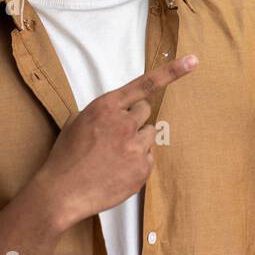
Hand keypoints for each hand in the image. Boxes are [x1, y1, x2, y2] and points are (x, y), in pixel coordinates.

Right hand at [33, 54, 198, 230]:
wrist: (62, 192)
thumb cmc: (66, 157)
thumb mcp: (77, 122)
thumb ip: (102, 112)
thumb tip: (116, 112)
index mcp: (107, 107)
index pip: (145, 84)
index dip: (172, 71)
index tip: (193, 61)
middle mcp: (125, 123)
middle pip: (146, 111)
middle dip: (134, 119)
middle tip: (116, 135)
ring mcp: (135, 147)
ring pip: (149, 135)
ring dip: (136, 141)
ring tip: (114, 156)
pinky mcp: (142, 169)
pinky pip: (148, 158)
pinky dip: (137, 162)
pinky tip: (117, 171)